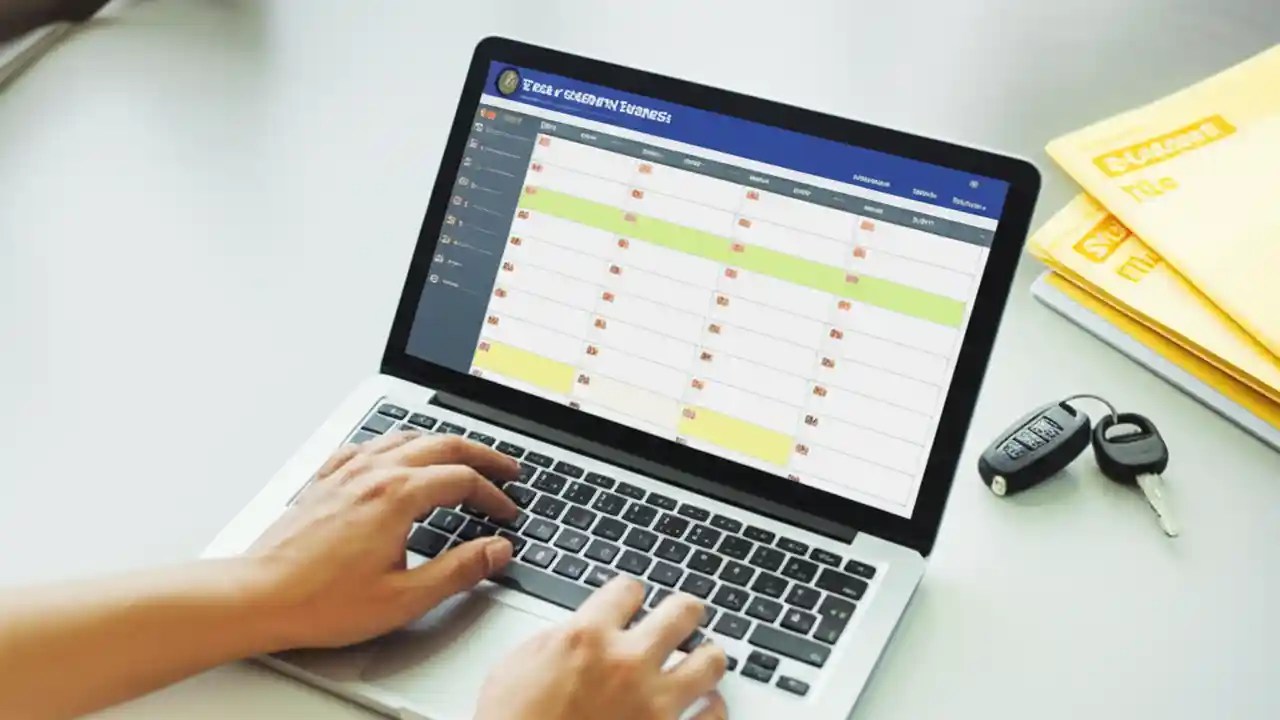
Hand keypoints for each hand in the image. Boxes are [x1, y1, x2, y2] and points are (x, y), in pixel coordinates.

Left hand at [245, 430, 519, 649]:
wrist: (259, 596)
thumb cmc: (321, 601)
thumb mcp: (405, 597)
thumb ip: (459, 570)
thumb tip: (496, 550)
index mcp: (396, 496)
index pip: (463, 480)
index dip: (493, 495)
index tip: (506, 513)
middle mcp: (373, 473)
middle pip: (442, 445)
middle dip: (482, 455)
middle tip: (507, 468)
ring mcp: (347, 472)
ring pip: (407, 437)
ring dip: (443, 444)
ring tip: (463, 456)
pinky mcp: (326, 480)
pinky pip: (370, 446)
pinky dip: (398, 445)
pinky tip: (398, 456)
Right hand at [475, 576, 728, 719]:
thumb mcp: (518, 667)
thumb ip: (559, 640)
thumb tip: (578, 631)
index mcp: (587, 637)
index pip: (628, 589)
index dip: (630, 594)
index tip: (632, 601)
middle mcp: (627, 663)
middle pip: (681, 612)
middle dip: (684, 611)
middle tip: (684, 616)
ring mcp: (653, 704)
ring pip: (710, 661)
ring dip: (708, 656)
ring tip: (705, 657)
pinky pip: (713, 717)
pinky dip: (713, 709)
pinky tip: (708, 706)